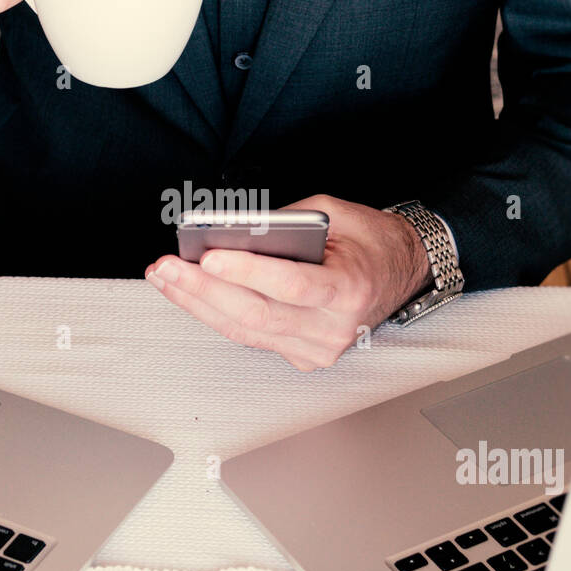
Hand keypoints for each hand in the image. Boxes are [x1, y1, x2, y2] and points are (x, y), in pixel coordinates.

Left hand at [145, 195, 430, 371]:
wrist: (403, 272)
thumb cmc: (367, 239)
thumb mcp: (332, 213)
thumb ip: (284, 223)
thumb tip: (229, 232)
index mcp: (349, 288)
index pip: (291, 285)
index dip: (246, 272)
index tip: (208, 257)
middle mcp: (335, 328)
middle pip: (256, 314)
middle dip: (202, 290)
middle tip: (166, 267)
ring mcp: (319, 349)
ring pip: (246, 330)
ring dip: (199, 304)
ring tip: (166, 278)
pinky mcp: (304, 357)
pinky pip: (252, 337)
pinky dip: (218, 314)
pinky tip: (190, 295)